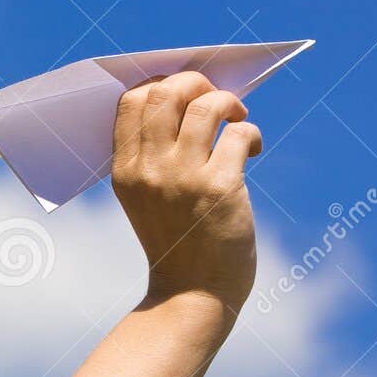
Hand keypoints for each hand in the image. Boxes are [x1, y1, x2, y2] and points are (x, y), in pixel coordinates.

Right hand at [110, 70, 261, 311]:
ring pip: (205, 105)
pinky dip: (251, 133)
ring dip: (228, 102)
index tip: (184, 93)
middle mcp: (150, 170)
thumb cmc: (175, 241)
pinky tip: (252, 151)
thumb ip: (152, 155)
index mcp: (125, 171)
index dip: (162, 83)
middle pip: (167, 92)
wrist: (193, 294)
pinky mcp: (219, 188)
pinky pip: (239, 134)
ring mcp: (183, 179)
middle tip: (215, 99)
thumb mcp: (145, 198)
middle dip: (197, 81)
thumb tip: (190, 97)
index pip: (131, 100)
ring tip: (237, 118)